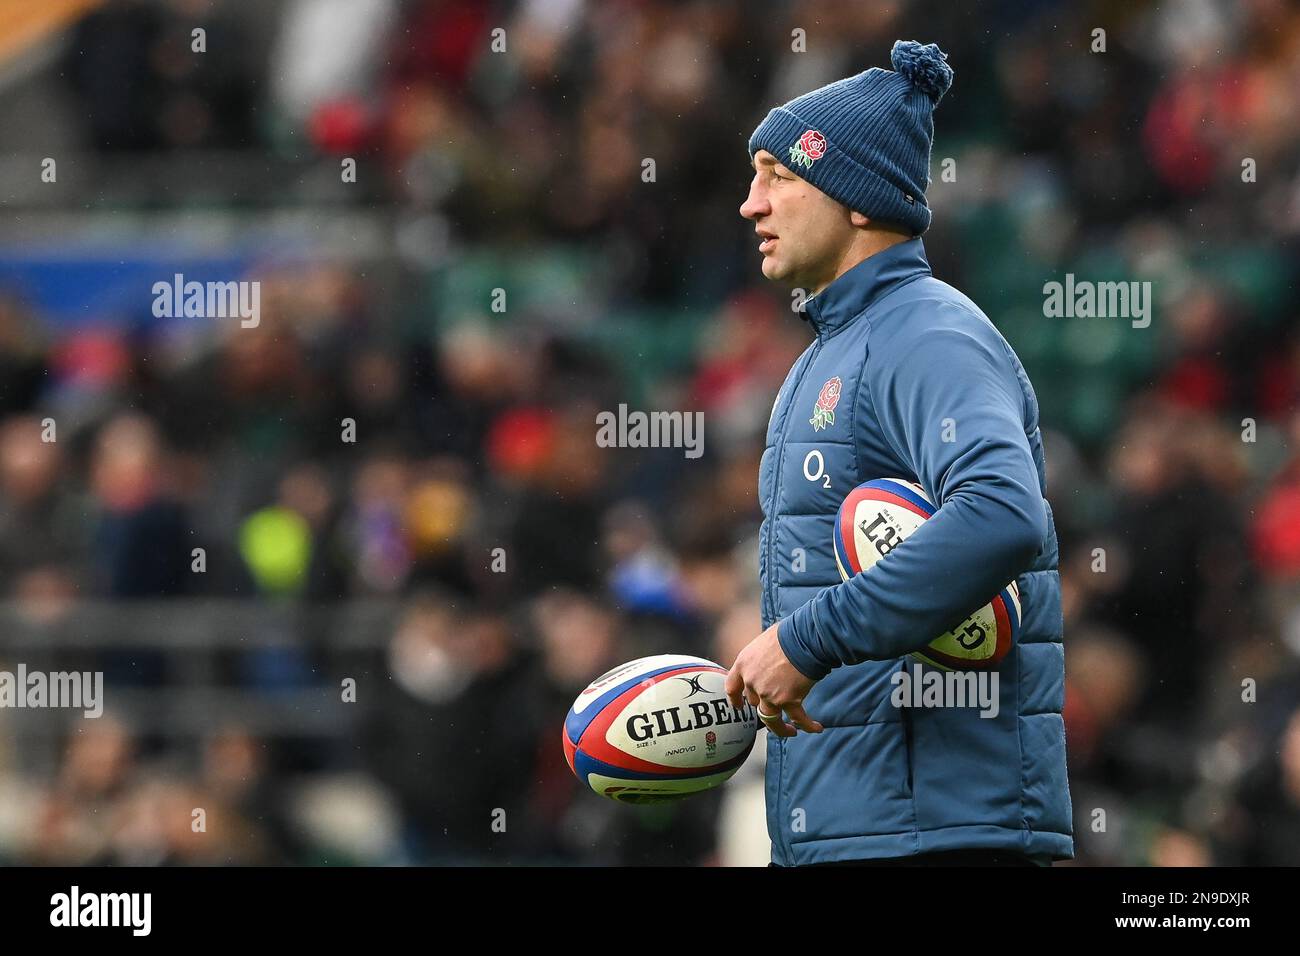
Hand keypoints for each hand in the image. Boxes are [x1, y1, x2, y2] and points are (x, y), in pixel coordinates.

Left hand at [725, 620, 822, 737]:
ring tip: (792, 731)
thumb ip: (761, 657)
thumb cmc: (787, 634)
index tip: (739, 707)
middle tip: (777, 707)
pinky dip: (808, 725)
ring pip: (771, 719)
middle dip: (765, 705)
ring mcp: (769, 694)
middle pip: (754, 703)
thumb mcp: (763, 642)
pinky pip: (798, 718)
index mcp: (743, 665)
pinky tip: (816, 727)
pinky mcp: (789, 701)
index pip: (732, 687)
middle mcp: (753, 683)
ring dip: (781, 728)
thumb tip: (768, 659)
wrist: (804, 639)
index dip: (735, 700)